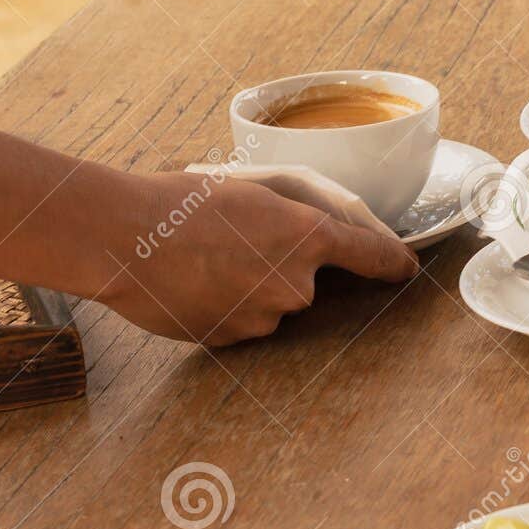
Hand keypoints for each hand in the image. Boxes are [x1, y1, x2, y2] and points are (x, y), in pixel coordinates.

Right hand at [98, 171, 418, 344]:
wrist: (123, 239)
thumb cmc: (180, 201)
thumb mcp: (249, 187)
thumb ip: (293, 211)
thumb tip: (316, 235)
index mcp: (306, 236)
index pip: (370, 255)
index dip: (391, 262)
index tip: (406, 269)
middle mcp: (295, 285)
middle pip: (307, 281)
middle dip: (280, 263)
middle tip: (231, 240)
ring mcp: (265, 318)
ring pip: (272, 303)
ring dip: (250, 285)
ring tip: (202, 260)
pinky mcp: (235, 341)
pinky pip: (243, 322)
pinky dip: (226, 306)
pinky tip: (192, 283)